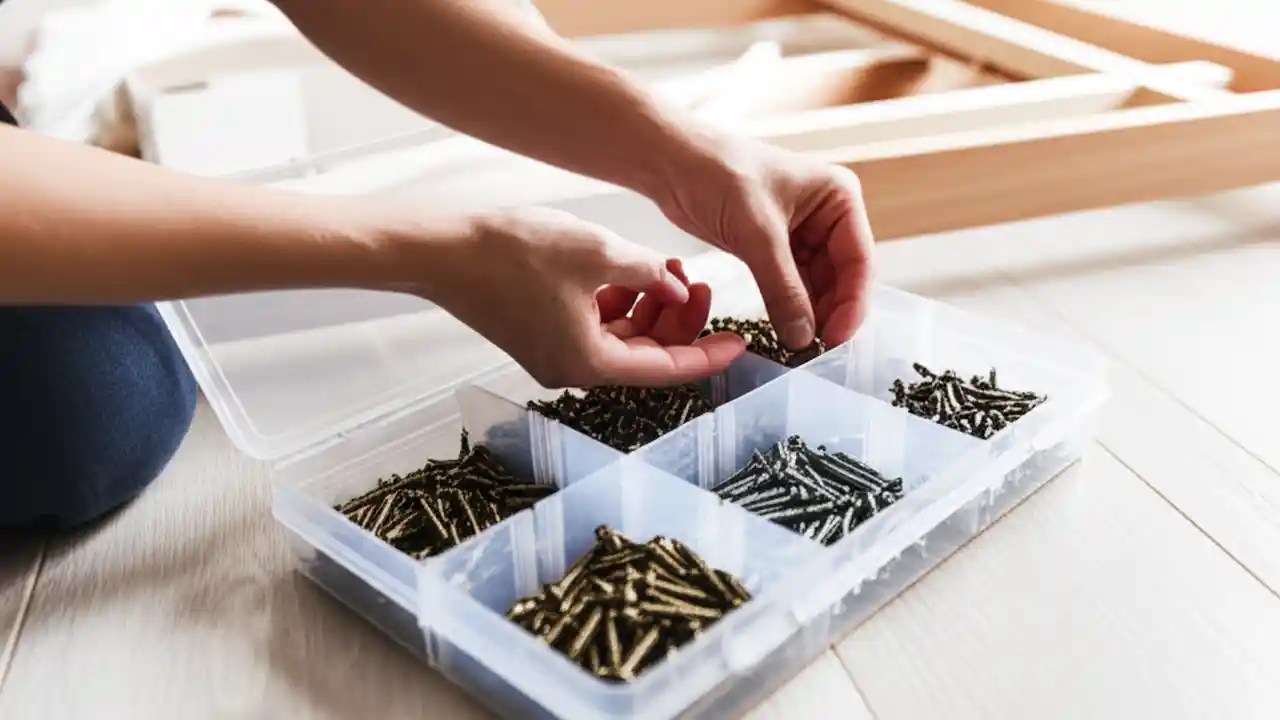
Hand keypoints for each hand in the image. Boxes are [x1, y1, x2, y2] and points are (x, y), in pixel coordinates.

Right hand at [428, 207, 745, 387]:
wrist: (441, 249)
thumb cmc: (511, 251)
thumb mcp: (597, 253)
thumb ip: (648, 275)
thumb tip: (676, 290)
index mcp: (590, 363)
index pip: (667, 369)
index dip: (708, 355)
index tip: (741, 342)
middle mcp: (572, 369)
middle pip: (645, 355)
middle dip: (676, 321)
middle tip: (697, 281)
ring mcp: (552, 353)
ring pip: (620, 339)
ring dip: (647, 308)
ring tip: (664, 268)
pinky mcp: (537, 333)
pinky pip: (593, 327)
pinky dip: (616, 303)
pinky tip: (627, 270)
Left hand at [652, 138, 873, 350]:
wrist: (673, 163)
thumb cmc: (718, 174)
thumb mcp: (756, 234)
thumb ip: (783, 288)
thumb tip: (803, 338)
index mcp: (838, 198)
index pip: (858, 260)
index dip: (852, 303)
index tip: (836, 339)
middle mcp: (828, 215)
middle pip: (842, 277)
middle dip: (830, 313)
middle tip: (815, 351)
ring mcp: (802, 233)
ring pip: (816, 286)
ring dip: (808, 315)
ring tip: (797, 346)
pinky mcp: (775, 248)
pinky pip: (791, 285)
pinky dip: (788, 307)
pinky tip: (783, 330)